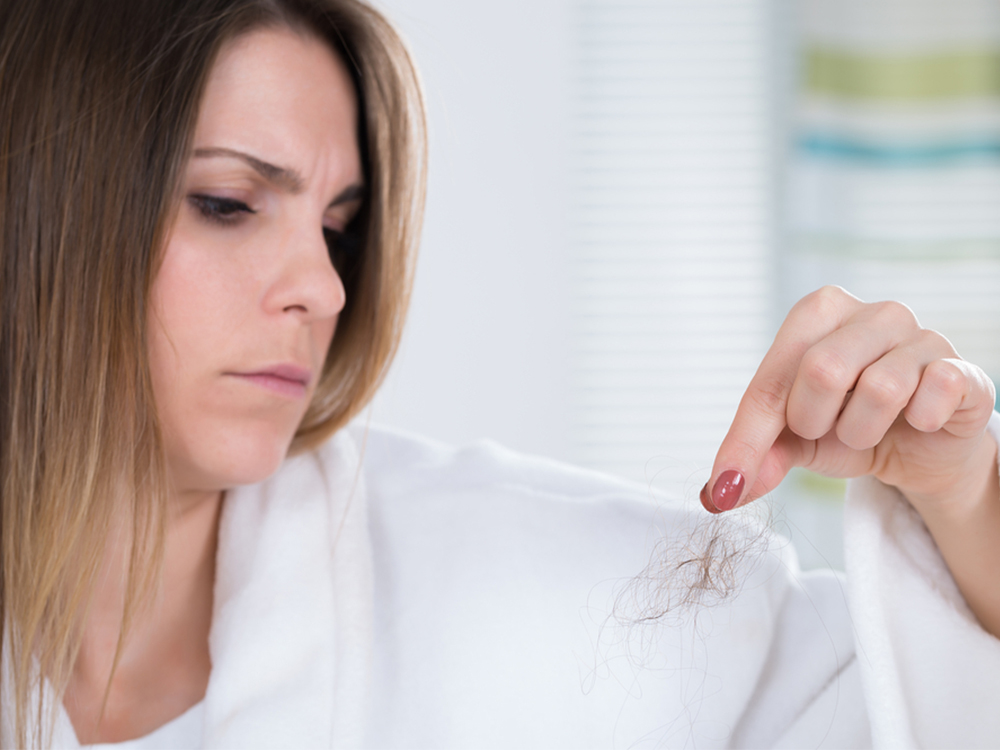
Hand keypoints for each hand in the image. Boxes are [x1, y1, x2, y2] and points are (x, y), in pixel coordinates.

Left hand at [704, 285, 995, 514]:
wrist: (918, 452)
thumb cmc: (848, 427)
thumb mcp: (795, 441)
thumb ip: (757, 456)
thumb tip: (719, 492)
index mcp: (820, 312)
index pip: (771, 377)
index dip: (747, 437)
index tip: (727, 485)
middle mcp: (873, 312)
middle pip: (822, 369)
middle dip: (813, 422)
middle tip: (826, 429)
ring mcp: (923, 335)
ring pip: (880, 387)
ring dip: (862, 430)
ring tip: (867, 429)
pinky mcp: (964, 370)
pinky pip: (936, 391)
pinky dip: (917, 421)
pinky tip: (916, 422)